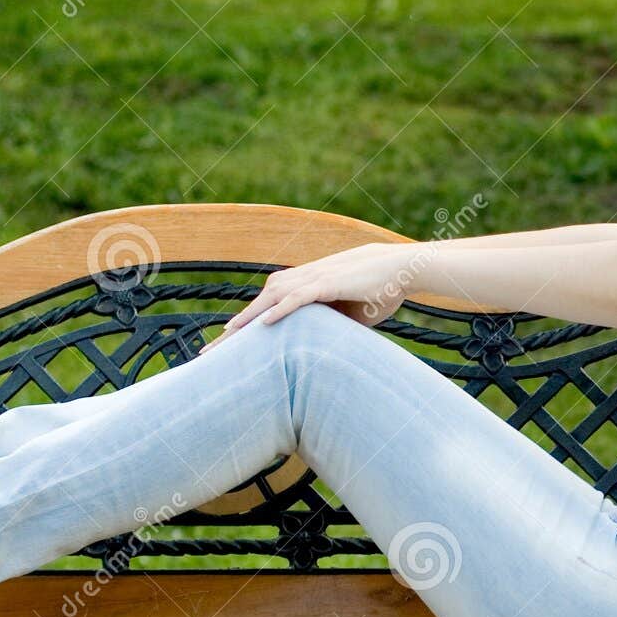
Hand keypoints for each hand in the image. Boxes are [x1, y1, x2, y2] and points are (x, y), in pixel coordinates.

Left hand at [199, 245, 411, 352]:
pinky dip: (280, 309)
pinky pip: (298, 296)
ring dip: (250, 315)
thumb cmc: (379, 291)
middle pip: (262, 299)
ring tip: (230, 335)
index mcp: (307, 285)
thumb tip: (325, 349)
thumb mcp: (352, 315)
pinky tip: (264, 323)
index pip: (269, 304)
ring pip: (273, 296)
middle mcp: (304, 279)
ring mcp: (315, 278)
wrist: (401, 267)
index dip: (247, 322)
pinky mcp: (329, 282)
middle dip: (238, 323)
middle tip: (214, 347)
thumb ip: (333, 326)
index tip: (228, 342)